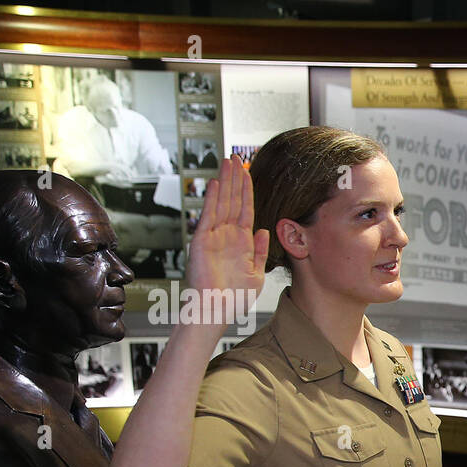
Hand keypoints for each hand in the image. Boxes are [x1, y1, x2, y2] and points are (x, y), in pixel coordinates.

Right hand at [185, 157, 268, 329]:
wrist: (216, 309)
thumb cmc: (234, 298)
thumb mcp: (256, 273)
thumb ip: (261, 252)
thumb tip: (264, 231)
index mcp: (240, 241)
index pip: (245, 209)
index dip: (247, 190)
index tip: (249, 171)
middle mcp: (227, 235)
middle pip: (232, 200)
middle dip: (235, 178)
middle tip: (237, 156)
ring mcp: (214, 235)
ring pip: (221, 202)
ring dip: (226, 181)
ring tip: (229, 161)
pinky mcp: (202, 240)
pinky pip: (208, 215)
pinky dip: (212, 199)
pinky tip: (216, 183)